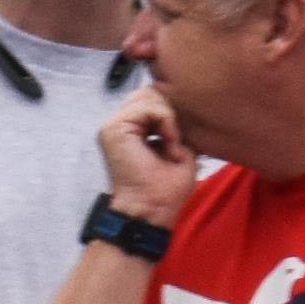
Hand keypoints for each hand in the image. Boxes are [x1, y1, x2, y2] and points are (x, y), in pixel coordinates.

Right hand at [92, 84, 197, 227]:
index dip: (173, 110)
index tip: (182, 138)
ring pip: (149, 96)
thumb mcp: (180, 150)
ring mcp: (113, 125)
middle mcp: (119, 125)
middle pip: (149, 93)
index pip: (152, 99)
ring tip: (173, 144)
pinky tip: (169, 144)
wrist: (151, 210)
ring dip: (169, 118)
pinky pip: (148, 108)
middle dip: (170, 110)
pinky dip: (166, 123)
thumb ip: (179, 127)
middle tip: (178, 139)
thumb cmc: (165, 190)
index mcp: (131, 129)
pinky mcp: (113, 129)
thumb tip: (191, 107)